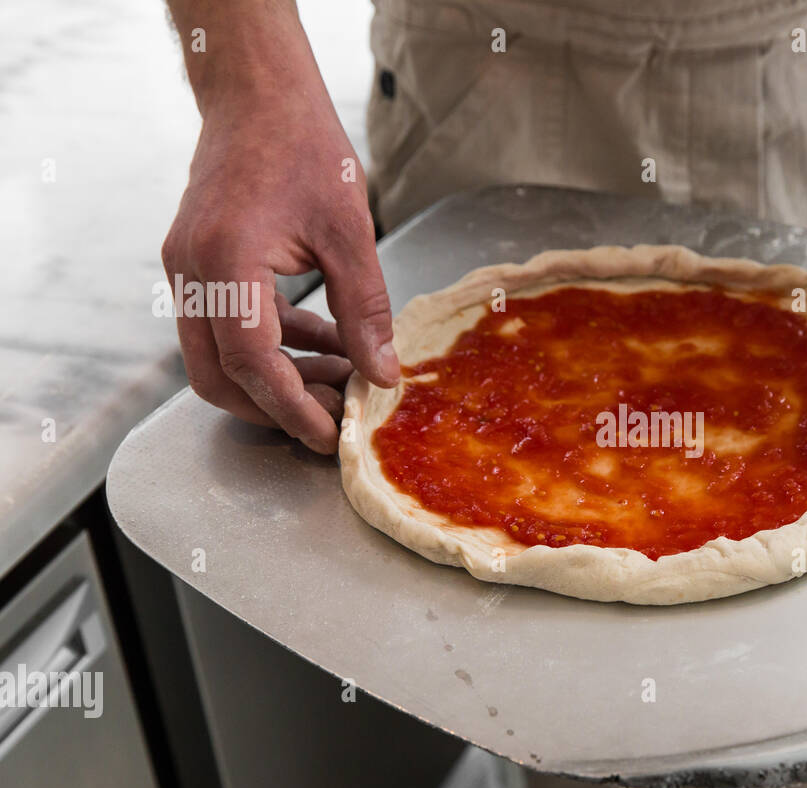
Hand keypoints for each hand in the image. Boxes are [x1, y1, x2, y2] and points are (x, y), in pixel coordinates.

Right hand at [161, 61, 396, 453]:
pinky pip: (230, 325)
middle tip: (330, 420)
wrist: (259, 95)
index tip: (327, 435)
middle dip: (273, 407)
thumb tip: (382, 375)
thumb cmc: (303, 147)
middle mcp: (192, 271)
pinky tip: (328, 345)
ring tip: (342, 380)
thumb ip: (365, 309)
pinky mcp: (200, 265)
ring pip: (220, 356)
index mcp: (225, 261)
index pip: (250, 362)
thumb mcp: (350, 232)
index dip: (290, 407)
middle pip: (217, 375)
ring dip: (278, 377)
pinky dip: (276, 343)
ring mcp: (188, 269)